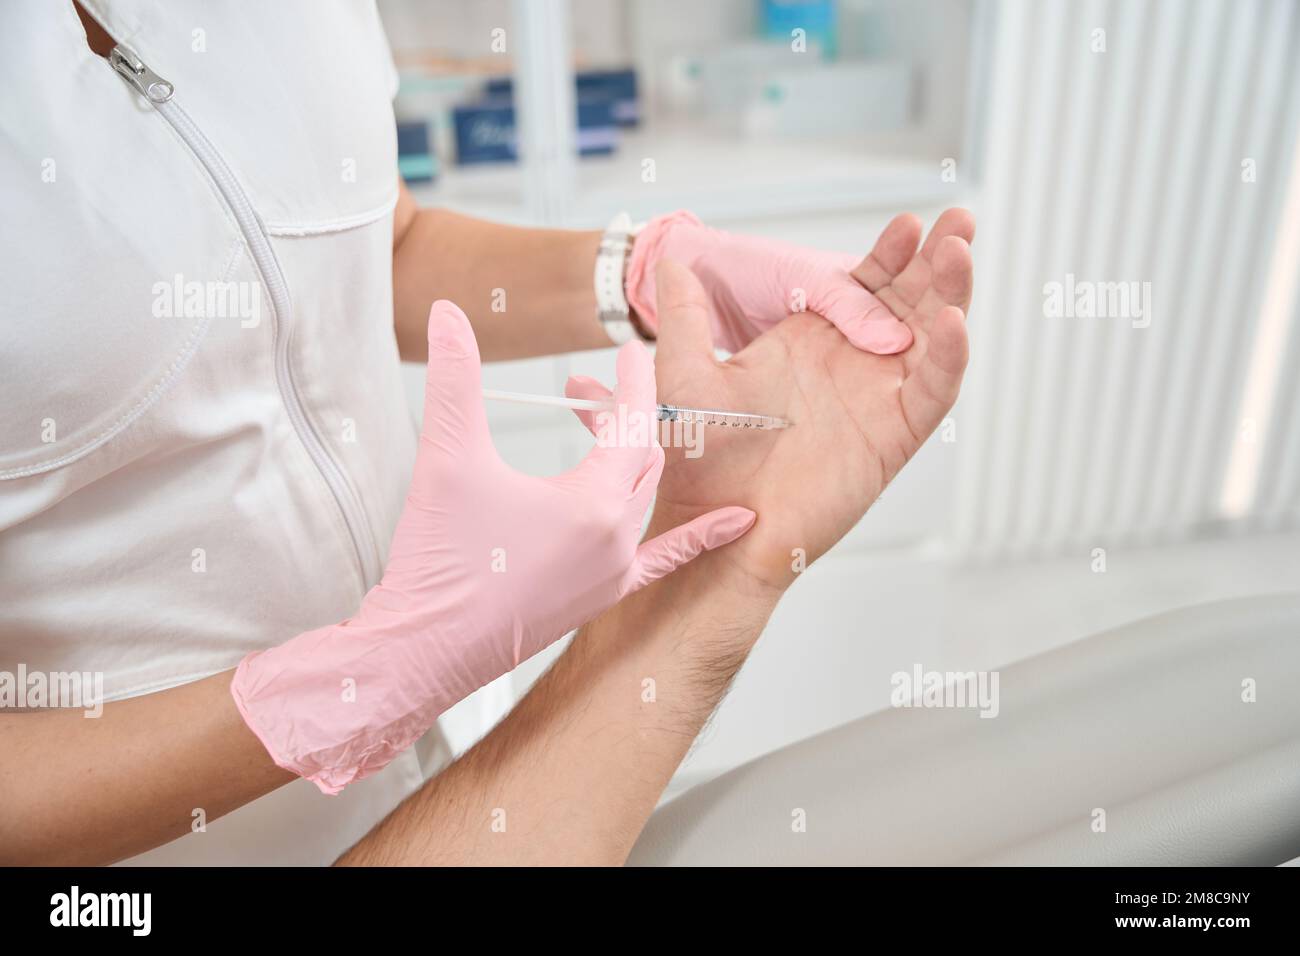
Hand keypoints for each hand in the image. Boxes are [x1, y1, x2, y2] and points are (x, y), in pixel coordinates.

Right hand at [231, 302, 754, 793]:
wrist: (422, 651)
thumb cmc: (437, 563)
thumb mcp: (446, 457)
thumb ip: (454, 378)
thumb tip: (445, 311)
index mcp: (592, 503)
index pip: (632, 422)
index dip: (632, 380)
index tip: (632, 347)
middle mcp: (617, 540)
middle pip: (643, 456)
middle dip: (627, 414)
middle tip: (595, 386)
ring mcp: (614, 573)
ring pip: (645, 496)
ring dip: (633, 457)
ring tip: (604, 426)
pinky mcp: (602, 597)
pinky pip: (665, 560)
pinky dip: (700, 537)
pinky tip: (738, 522)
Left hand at [572, 209, 973, 592]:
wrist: (714, 522)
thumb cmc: (702, 457)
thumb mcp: (687, 374)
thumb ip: (684, 318)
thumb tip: (668, 264)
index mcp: (813, 341)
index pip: (865, 285)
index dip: (889, 253)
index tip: (907, 222)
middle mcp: (853, 364)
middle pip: (911, 300)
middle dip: (936, 259)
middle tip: (959, 218)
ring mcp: (878, 398)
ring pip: (931, 337)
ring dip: (951, 293)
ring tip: (958, 252)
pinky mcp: (894, 435)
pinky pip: (931, 391)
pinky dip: (949, 358)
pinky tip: (951, 321)